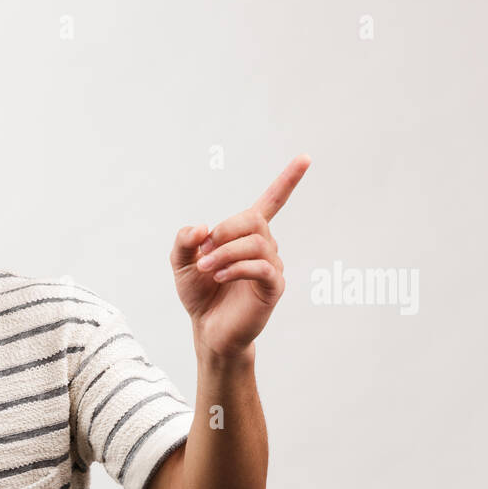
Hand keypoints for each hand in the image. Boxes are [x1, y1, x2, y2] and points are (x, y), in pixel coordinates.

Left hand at [169, 154, 310, 360]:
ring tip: (207, 268)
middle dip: (224, 231)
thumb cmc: (200, 294)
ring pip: (256, 243)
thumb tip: (201, 227)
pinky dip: (237, 268)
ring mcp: (271, 266)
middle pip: (253, 219)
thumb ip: (185, 241)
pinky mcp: (272, 288)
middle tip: (203, 251)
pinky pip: (262, 267)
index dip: (287, 180)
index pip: (272, 202)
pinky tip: (219, 277)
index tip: (305, 158)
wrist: (207, 330)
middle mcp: (264, 246)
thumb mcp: (182, 263)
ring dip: (225, 252)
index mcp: (245, 235)